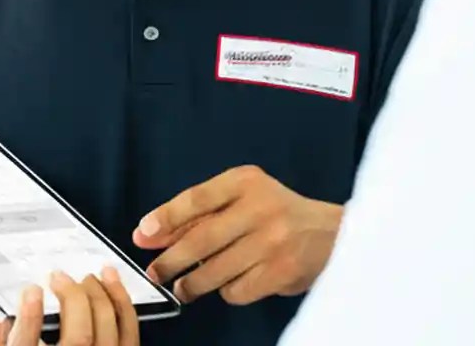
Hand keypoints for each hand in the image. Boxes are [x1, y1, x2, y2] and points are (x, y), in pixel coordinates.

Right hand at [0, 268, 139, 345]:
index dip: (31, 321)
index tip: (32, 289)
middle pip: (77, 341)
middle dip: (74, 302)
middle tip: (59, 276)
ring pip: (106, 337)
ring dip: (101, 298)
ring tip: (88, 275)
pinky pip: (128, 336)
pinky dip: (122, 305)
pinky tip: (110, 280)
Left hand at [133, 165, 342, 305]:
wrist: (331, 234)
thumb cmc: (276, 212)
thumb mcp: (240, 197)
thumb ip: (197, 213)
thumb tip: (148, 234)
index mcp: (246, 181)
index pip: (197, 198)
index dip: (166, 217)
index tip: (143, 233)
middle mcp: (260, 208)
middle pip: (200, 239)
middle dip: (170, 260)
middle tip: (155, 272)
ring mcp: (272, 242)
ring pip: (214, 271)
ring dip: (192, 283)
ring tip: (184, 286)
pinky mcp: (281, 272)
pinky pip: (235, 290)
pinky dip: (226, 292)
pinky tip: (229, 284)